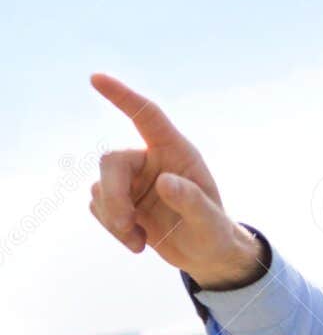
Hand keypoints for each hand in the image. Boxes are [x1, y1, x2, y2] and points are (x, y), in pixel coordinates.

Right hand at [88, 74, 265, 288]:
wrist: (205, 255)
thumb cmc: (214, 233)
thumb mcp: (210, 222)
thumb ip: (192, 201)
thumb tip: (163, 180)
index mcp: (177, 153)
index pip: (147, 116)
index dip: (122, 97)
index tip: (96, 78)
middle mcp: (151, 160)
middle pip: (112, 161)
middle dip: (113, 195)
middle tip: (126, 224)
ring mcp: (133, 181)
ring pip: (100, 188)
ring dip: (113, 218)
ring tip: (138, 240)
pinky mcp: (121, 200)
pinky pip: (98, 207)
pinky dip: (113, 228)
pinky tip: (137, 241)